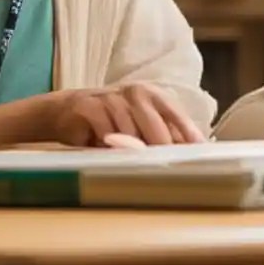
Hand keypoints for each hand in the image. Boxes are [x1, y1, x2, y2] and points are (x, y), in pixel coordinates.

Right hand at [50, 84, 206, 146]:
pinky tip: (105, 150)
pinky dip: (109, 149)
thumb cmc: (108, 121)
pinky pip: (107, 137)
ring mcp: (111, 99)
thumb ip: (161, 134)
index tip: (199, 156)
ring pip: (131, 137)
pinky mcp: (90, 108)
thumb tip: (189, 154)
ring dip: (130, 153)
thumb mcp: (137, 123)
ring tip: (126, 160)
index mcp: (151, 94)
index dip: (188, 137)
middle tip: (162, 171)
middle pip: (156, 131)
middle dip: (159, 154)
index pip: (176, 116)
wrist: (65, 111)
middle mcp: (134, 92)